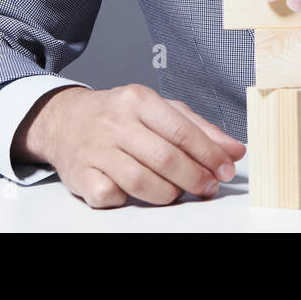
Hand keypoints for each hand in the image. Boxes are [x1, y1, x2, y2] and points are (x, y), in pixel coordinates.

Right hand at [13, 84, 245, 208]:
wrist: (65, 120)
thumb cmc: (122, 115)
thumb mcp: (162, 110)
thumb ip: (200, 129)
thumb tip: (235, 150)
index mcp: (139, 99)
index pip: (181, 131)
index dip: (209, 154)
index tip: (226, 170)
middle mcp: (115, 122)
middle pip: (164, 158)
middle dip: (194, 178)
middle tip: (208, 188)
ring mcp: (95, 149)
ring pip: (140, 181)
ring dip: (168, 193)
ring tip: (178, 192)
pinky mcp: (80, 175)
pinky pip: (111, 196)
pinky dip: (128, 199)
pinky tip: (136, 192)